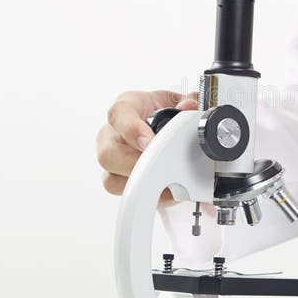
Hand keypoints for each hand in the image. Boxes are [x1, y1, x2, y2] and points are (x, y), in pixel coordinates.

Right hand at [96, 89, 197, 205]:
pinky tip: (167, 194)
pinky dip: (147, 196)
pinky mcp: (118, 179)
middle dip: (134, 165)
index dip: (131, 130)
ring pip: (111, 179)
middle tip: (158, 169)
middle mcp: (111, 134)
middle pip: (108, 154)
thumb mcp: (177, 100)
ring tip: (166, 185)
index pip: (118, 115)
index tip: (148, 142)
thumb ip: (187, 101)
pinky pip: (125, 193)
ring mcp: (112, 159)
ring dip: (140, 184)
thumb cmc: (163, 112)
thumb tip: (189, 106)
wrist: (162, 124)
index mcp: (125, 108)